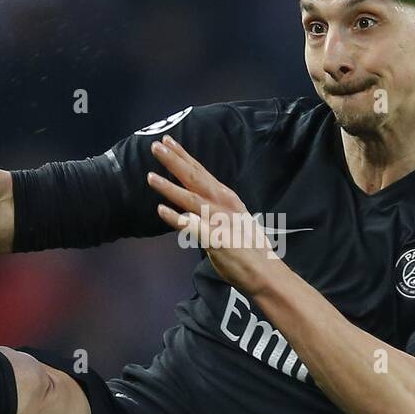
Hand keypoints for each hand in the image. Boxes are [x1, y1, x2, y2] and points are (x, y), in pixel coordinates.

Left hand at [147, 135, 283, 296]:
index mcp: (226, 198)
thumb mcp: (231, 221)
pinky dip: (176, 218)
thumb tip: (191, 209)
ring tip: (150, 177)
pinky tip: (161, 210)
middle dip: (174, 161)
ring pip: (191, 199)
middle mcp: (223, 204)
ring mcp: (219, 221)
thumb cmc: (247, 248)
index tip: (168, 142)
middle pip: (195, 179)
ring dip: (170, 188)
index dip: (184, 157)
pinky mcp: (215, 240)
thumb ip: (211, 212)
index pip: (201, 173)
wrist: (264, 272)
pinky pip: (192, 227)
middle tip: (155, 146)